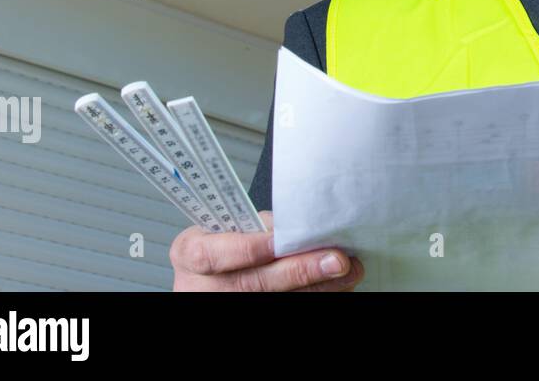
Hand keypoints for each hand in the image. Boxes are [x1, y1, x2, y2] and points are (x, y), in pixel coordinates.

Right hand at [170, 210, 364, 290]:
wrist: (214, 273)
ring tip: (347, 272)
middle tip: (336, 259)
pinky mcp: (247, 311)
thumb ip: (255, 226)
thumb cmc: (223, 241)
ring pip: (272, 299)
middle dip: (299, 270)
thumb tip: (298, 226)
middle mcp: (202, 286)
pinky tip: (336, 285)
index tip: (280, 241)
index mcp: (190, 254)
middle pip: (252, 283)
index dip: (248, 248)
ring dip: (316, 287)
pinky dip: (312, 294)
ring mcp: (222, 304)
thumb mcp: (226, 227)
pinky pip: (282, 306)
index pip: (213, 254)